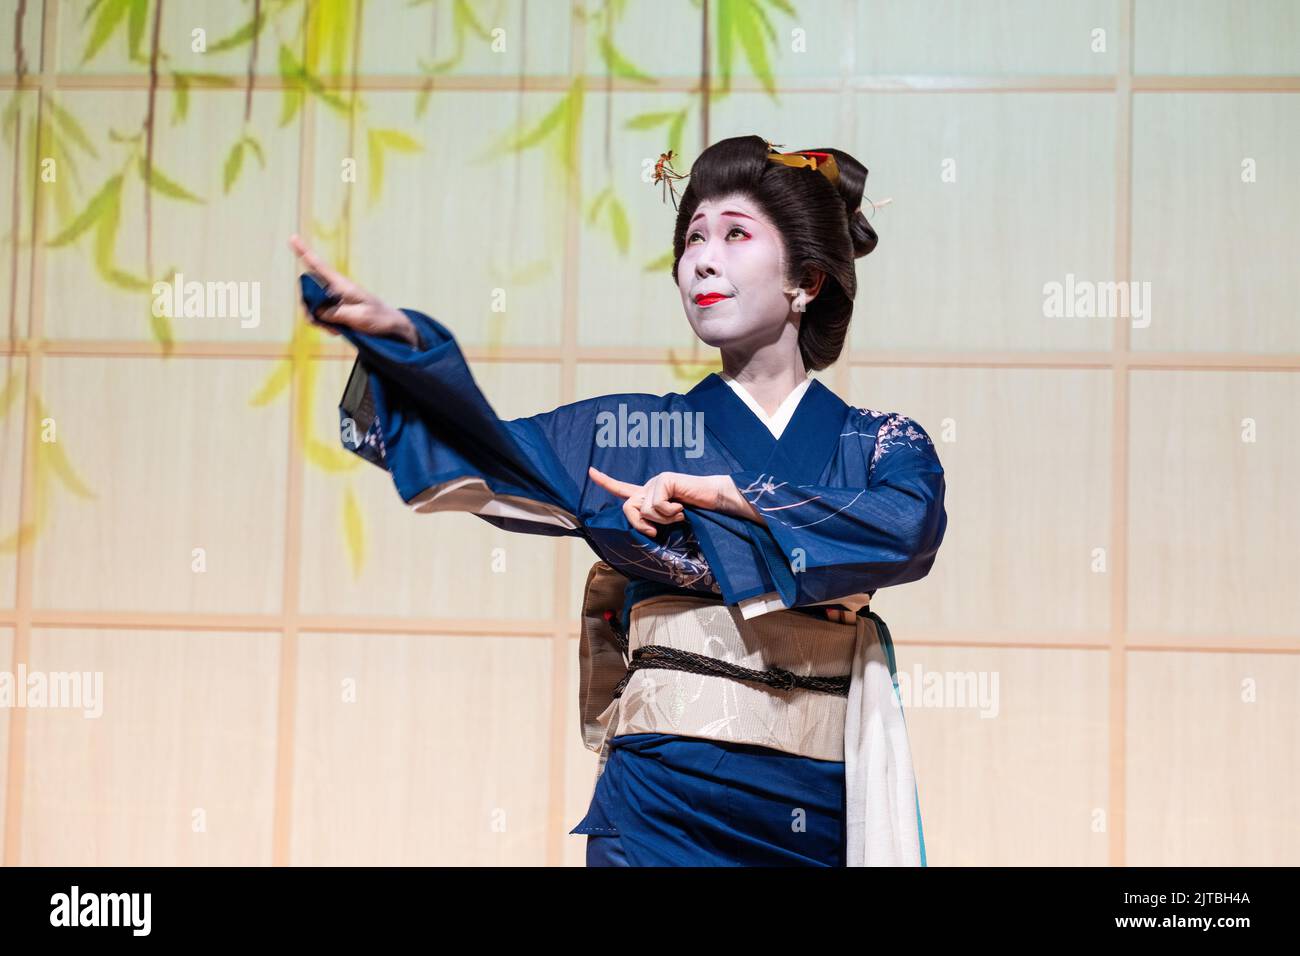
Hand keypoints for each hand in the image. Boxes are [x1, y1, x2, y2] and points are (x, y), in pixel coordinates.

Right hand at [288, 234, 417, 345]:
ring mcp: (335, 300)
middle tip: (328, 325)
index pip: (319, 266)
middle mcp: (335, 289)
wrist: (392, 327)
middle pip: (309, 293)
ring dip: (320, 321)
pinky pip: (320, 317)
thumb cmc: (379, 318)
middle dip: (311, 310)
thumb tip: (317, 311)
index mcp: (341, 285)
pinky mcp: (336, 311)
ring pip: (313, 308)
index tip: (292, 237)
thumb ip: (336, 313)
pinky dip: (324, 325)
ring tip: (336, 329)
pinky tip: (337, 331)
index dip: (304, 252)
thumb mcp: (359, 316)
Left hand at [587, 467, 760, 536]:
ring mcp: (656, 482)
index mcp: (648, 495)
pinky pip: (657, 505)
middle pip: (628, 508)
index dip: (605, 481)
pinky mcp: (665, 480)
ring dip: (663, 520)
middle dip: (640, 525)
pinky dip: (671, 513)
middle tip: (657, 531)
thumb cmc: (696, 514)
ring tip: (679, 515)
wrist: (715, 502)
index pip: (622, 488)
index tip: (590, 472)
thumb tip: (642, 529)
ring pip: (644, 510)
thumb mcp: (668, 522)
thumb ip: (651, 522)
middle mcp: (648, 486)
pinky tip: (683, 508)